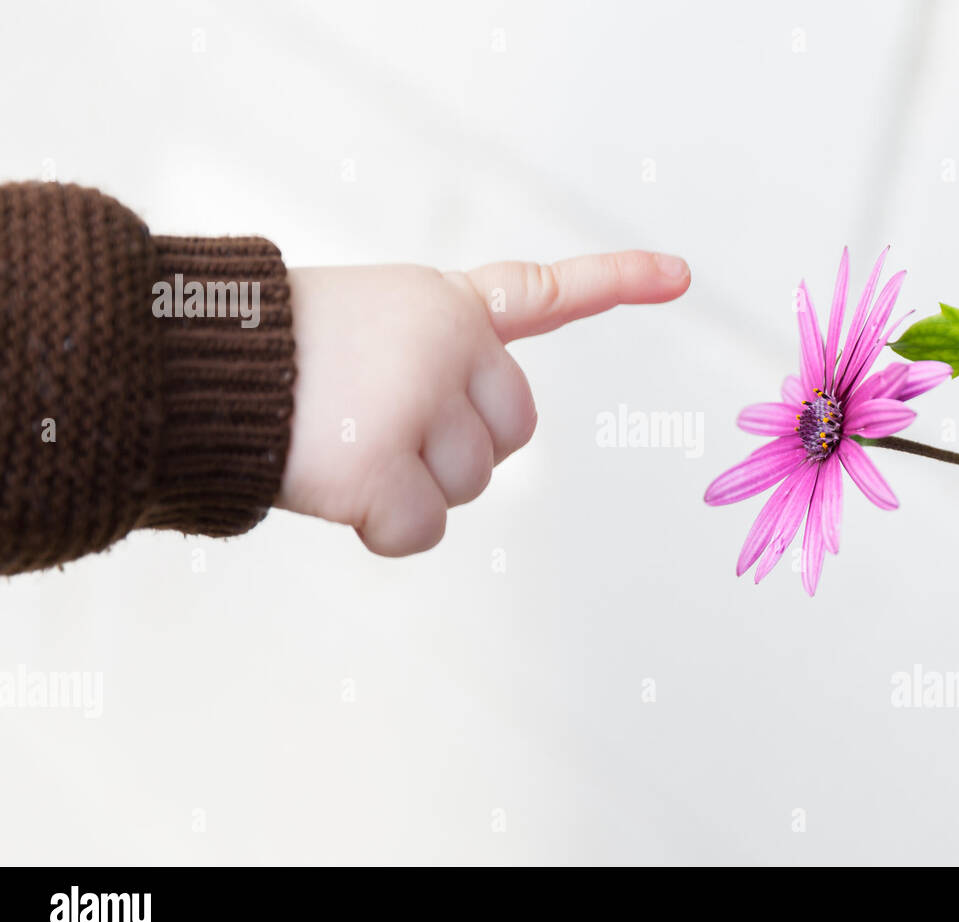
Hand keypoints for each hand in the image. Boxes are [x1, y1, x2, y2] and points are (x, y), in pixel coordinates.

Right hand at [276, 253, 689, 555]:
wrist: (197, 363)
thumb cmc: (278, 349)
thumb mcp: (371, 323)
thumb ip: (440, 364)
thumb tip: (477, 449)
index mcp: (447, 305)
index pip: (545, 292)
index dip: (617, 281)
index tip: (683, 275)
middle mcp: (448, 346)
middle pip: (509, 436)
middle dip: (459, 448)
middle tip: (381, 423)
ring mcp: (417, 403)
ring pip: (467, 488)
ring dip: (413, 486)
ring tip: (343, 441)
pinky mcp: (381, 463)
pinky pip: (422, 531)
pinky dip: (383, 528)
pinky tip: (337, 487)